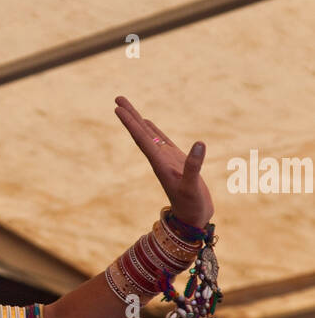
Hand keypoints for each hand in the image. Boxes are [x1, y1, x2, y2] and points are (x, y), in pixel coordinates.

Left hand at [114, 96, 212, 228]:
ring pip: (149, 135)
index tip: (117, 108)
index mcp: (159, 163)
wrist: (193, 219)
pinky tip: (148, 123)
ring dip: (138, 121)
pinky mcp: (175, 162)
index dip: (130, 123)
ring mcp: (166, 160)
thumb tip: (200, 144)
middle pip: (141, 133)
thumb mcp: (192, 187)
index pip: (142, 139)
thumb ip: (194, 167)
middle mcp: (159, 159)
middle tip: (117, 98)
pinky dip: (153, 131)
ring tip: (127, 107)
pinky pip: (161, 141)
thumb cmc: (192, 206)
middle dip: (130, 115)